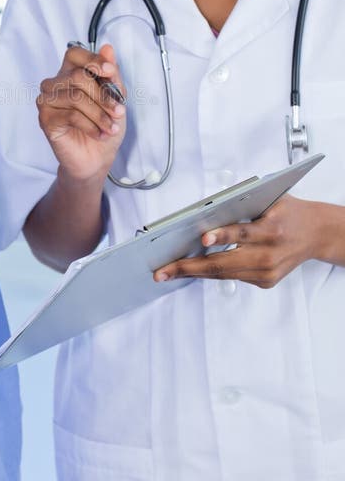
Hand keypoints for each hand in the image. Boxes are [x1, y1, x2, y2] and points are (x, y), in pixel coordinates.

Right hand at [37, 43, 125, 182]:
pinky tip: (99, 133)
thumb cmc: (105, 125)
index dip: (92, 59)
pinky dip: (90, 125)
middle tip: (119, 111)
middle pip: (79, 76)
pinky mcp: (45, 119)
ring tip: (111, 127)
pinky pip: (70, 115)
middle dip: (104, 96)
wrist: (97, 158)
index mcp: (70, 73)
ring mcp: (47, 101)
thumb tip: (108, 48)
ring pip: (75, 97)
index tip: (110, 72)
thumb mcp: (116, 98)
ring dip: (99, 114)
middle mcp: (55, 84)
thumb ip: (111, 75)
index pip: (74, 53)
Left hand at [154, 194, 327, 288]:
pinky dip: (210, 272)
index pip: (242, 232)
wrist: (317, 233)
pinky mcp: (265, 282)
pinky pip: (231, 276)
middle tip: (163, 270)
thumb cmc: (288, 211)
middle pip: (224, 263)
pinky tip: (191, 269)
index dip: (222, 235)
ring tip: (168, 271)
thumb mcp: (269, 198)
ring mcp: (267, 272)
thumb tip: (206, 211)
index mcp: (272, 229)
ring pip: (224, 273)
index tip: (202, 237)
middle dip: (189, 267)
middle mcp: (269, 254)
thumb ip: (240, 204)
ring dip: (193, 272)